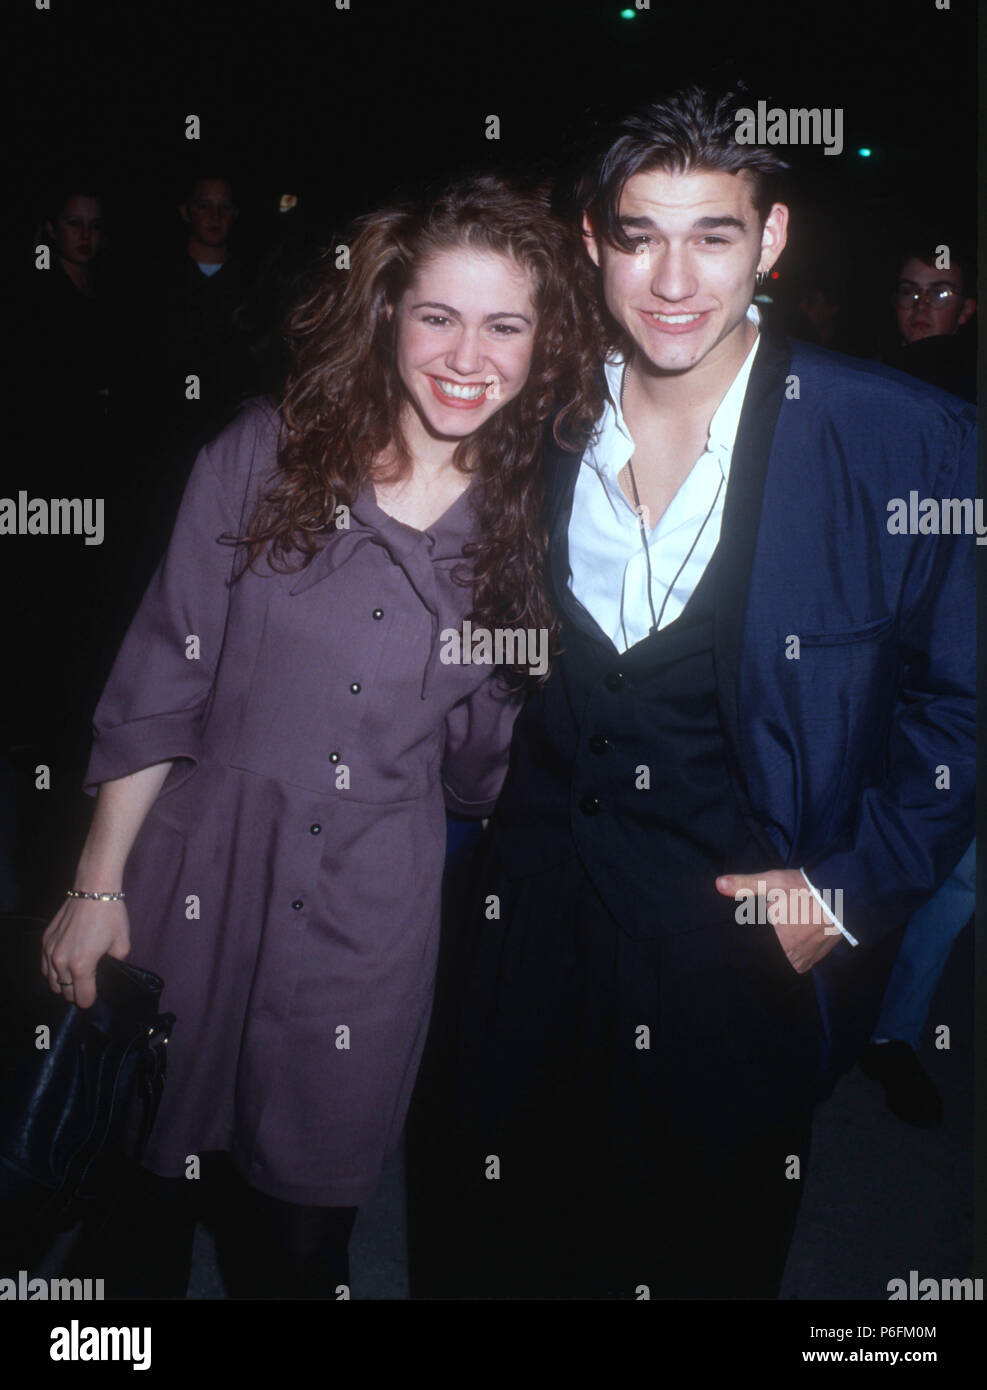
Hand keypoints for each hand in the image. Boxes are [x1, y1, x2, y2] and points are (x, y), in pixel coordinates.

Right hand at [41, 897, 130, 1008]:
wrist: (94, 890)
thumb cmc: (111, 916)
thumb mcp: (122, 945)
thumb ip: (114, 965)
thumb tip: (108, 972)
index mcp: (82, 966)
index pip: (82, 999)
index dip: (91, 999)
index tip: (96, 993)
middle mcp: (61, 962)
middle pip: (65, 993)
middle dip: (77, 992)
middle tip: (89, 984)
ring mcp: (50, 951)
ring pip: (52, 982)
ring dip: (64, 983)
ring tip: (76, 975)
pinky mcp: (45, 941)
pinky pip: (45, 967)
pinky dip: (53, 970)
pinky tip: (65, 964)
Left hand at [715, 869, 841, 973]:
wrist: (845, 898)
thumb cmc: (805, 891)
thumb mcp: (774, 883)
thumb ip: (745, 885)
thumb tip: (718, 884)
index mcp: (777, 943)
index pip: (753, 951)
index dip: (747, 944)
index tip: (740, 937)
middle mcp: (790, 958)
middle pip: (769, 957)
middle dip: (765, 947)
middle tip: (769, 930)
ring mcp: (804, 961)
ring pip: (782, 961)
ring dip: (778, 952)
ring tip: (779, 936)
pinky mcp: (814, 961)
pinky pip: (796, 962)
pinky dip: (791, 954)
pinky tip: (790, 941)